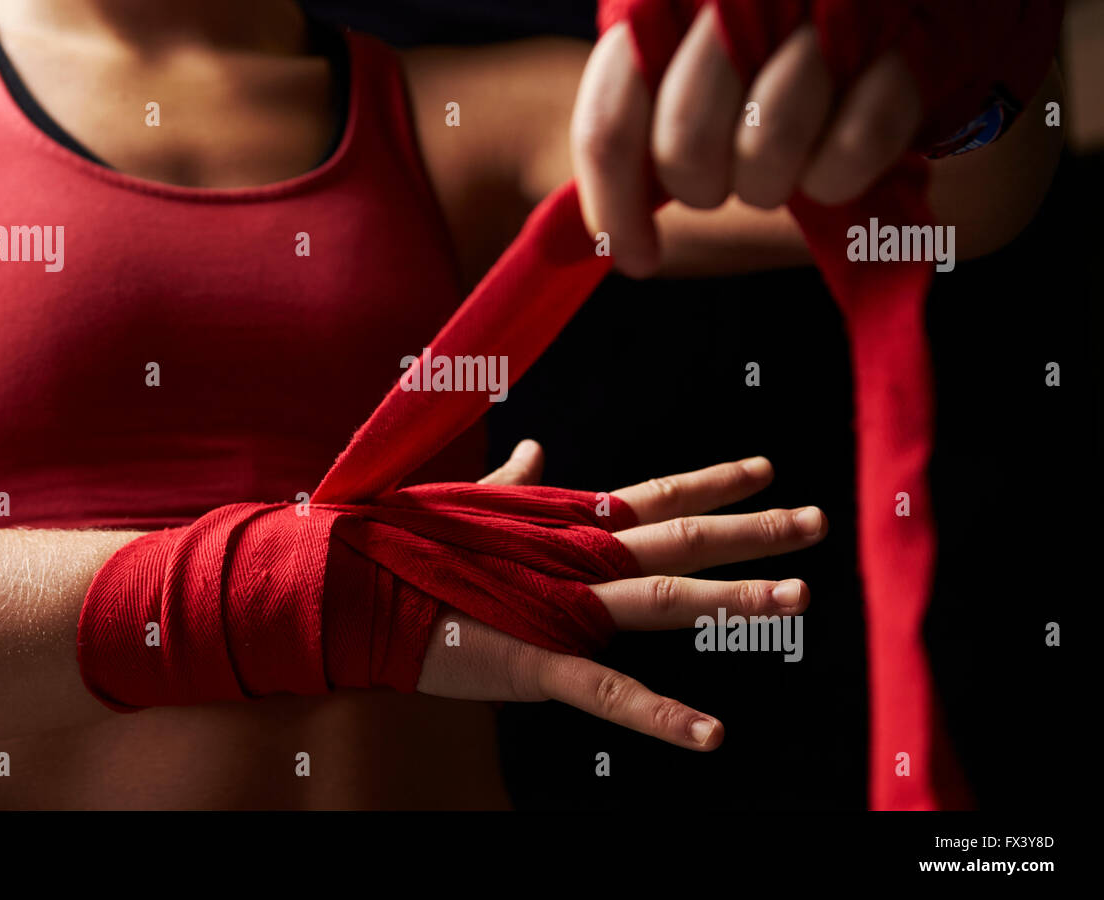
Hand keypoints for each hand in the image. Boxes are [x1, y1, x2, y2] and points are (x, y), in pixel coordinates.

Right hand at [420, 440, 823, 749]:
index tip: (767, 468)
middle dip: (755, 531)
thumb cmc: (415, 546)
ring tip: (800, 595)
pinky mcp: (540, 662)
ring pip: (666, 598)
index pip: (658, 494)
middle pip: (682, 538)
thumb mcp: (475, 505)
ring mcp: (564, 608)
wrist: (362, 589)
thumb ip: (517, 479)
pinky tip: (716, 736)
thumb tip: (536, 445)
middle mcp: (578, 557)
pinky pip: (612, 695)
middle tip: (819, 522)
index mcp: (568, 523)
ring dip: (735, 597)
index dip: (715, 481)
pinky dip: (665, 718)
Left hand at [571, 4, 922, 276]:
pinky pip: (855, 146)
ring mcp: (821, 11)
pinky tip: (834, 166)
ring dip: (768, 185)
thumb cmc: (756, 32)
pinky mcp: (903, 41)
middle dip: (701, 188)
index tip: (636, 258)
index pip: (612, 122)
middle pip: (686, 144)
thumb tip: (590, 236)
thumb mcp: (679, 49)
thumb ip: (636, 117)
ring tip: (781, 169)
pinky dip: (838, 179)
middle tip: (724, 181)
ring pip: (767, 144)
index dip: (614, 208)